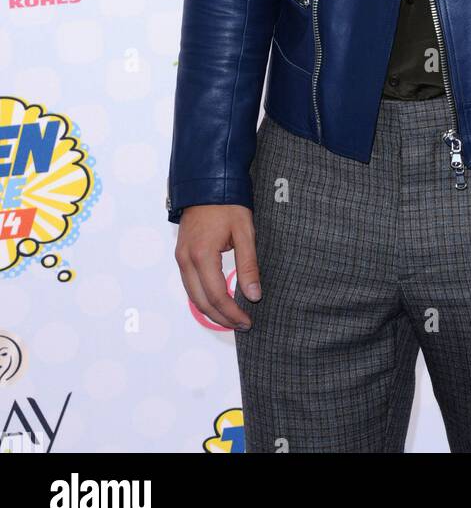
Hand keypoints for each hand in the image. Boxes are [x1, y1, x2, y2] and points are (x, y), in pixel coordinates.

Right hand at [174, 204, 261, 330]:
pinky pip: (189, 284)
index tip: (247, 321)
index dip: (232, 313)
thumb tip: (253, 295)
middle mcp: (186, 259)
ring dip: (210, 310)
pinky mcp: (181, 254)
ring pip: (192, 295)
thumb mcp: (245, 232)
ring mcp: (181, 257)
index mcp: (202, 255)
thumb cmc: (228, 203)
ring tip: (230, 318)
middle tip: (241, 325)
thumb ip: (249, 265)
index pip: (216, 296)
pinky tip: (217, 301)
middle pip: (201, 302)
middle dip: (221, 318)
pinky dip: (202, 297)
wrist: (207, 182)